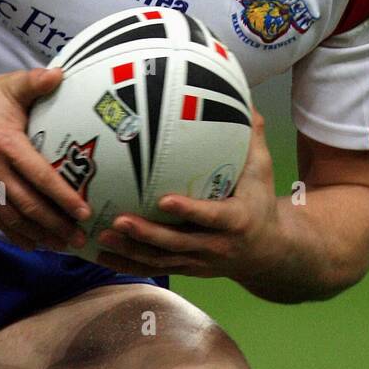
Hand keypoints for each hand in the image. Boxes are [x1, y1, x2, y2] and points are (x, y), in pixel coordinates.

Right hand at [0, 68, 89, 252]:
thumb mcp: (10, 85)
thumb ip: (36, 82)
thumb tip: (61, 74)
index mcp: (7, 144)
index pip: (39, 177)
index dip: (62, 197)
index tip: (83, 211)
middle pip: (28, 205)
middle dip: (55, 225)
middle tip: (79, 238)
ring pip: (12, 218)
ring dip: (38, 235)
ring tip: (62, 246)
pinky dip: (15, 235)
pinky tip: (33, 244)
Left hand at [94, 107, 282, 280]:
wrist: (267, 250)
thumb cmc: (259, 201)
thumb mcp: (263, 171)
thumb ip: (253, 137)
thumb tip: (245, 100)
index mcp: (236, 220)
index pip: (210, 216)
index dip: (189, 210)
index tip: (165, 199)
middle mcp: (216, 245)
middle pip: (177, 243)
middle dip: (147, 234)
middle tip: (119, 219)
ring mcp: (199, 261)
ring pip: (161, 260)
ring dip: (131, 250)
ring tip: (103, 235)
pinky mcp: (186, 268)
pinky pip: (153, 268)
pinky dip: (127, 264)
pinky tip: (101, 253)